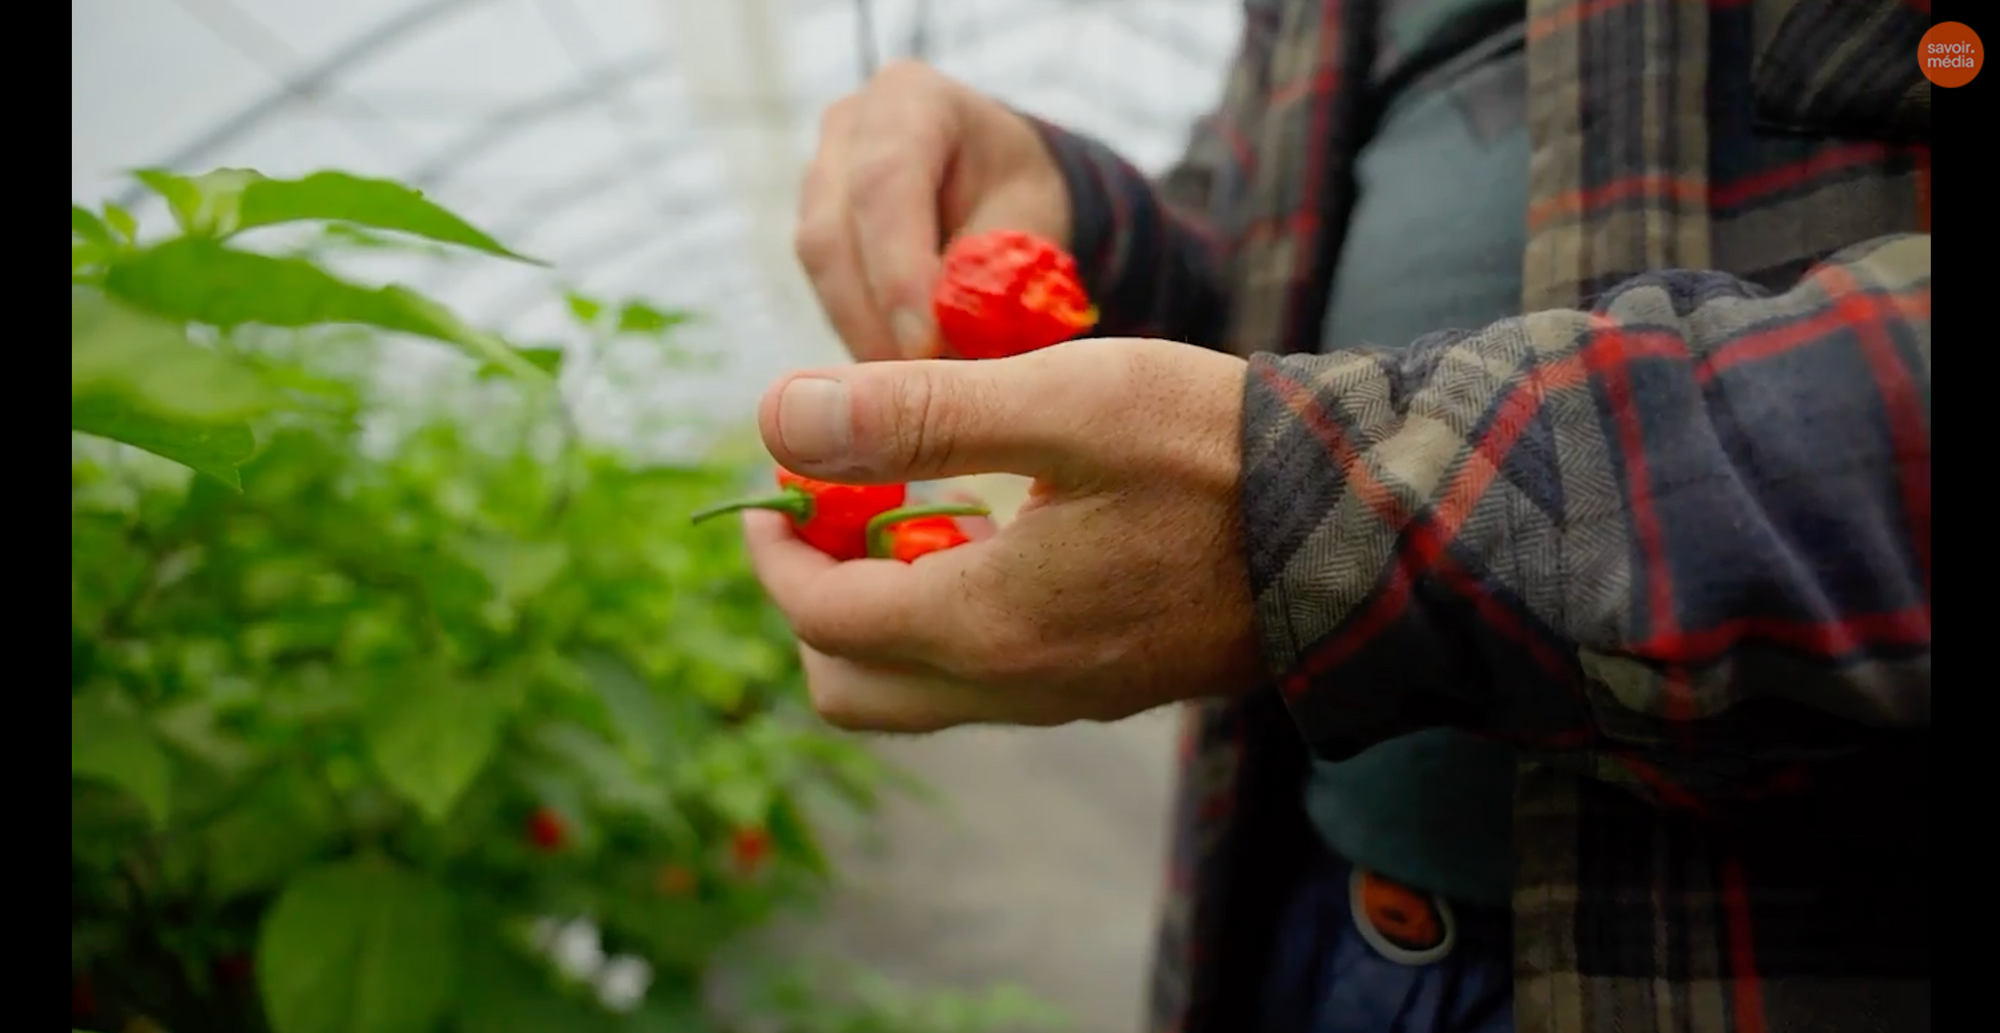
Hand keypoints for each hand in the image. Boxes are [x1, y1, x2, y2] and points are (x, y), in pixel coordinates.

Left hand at [740, 339, 1264, 732]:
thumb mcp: (1064, 402)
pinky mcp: (1106, 684)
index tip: (778, 482)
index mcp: (984, 623)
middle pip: (851, 685)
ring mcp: (1063, 697)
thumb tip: (779, 418)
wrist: (1363, 530)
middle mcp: (1014, 686)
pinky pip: (984, 682)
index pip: (821, 614)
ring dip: (883, 610)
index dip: (776, 547)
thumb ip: (913, 412)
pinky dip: (949, 621)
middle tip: (838, 504)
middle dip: (815, 598)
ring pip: (916, 693)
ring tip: (917, 508)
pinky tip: (996, 533)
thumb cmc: (1217, 452)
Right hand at [796, 60, 1071, 361]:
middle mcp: (847, 129)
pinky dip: (862, 335)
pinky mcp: (811, 228)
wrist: (998, 190)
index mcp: (910, 100)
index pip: (885, 183)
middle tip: (922, 386)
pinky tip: (901, 368)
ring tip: (922, 384)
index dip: (898, 270)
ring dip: (867, 334)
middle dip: (876, 318)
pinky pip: (824, 292)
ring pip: (821, 270)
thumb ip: (987, 276)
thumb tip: (947, 344)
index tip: (924, 345)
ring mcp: (817, 177)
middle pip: (834, 232)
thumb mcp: (1028, 230)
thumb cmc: (1018, 201)